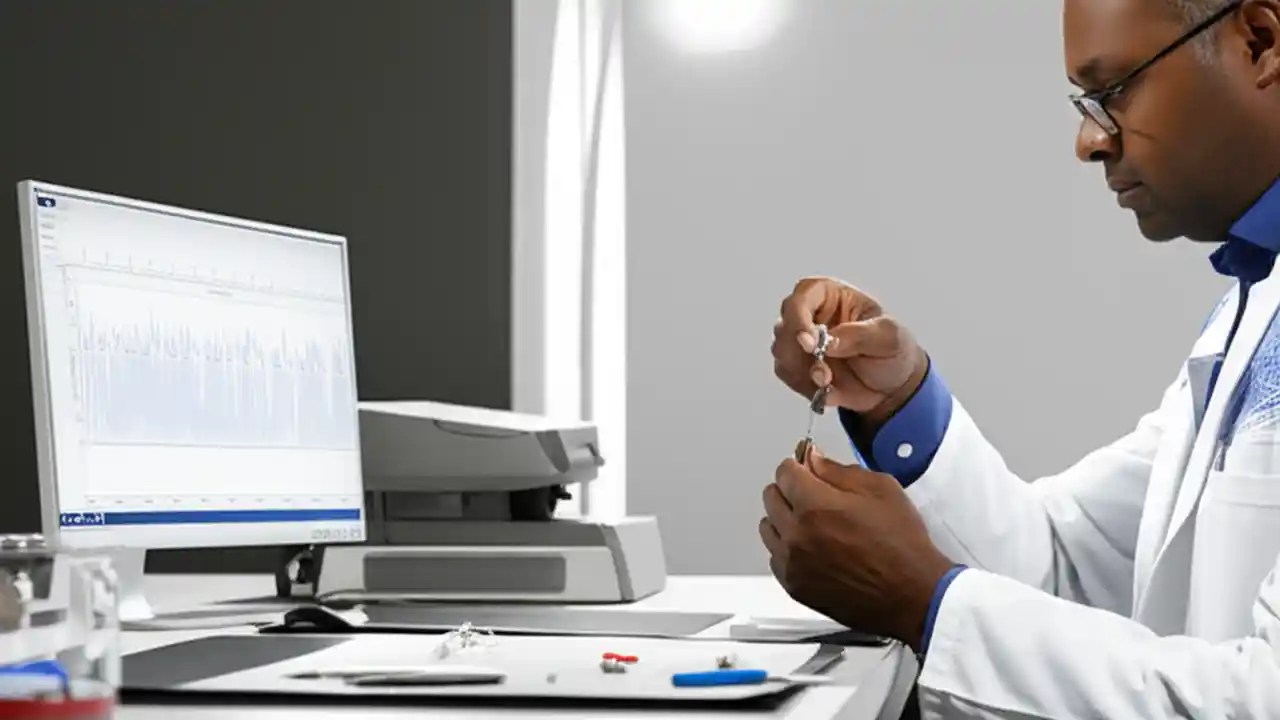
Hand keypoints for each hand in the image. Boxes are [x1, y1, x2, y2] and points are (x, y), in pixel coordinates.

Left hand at [759, 448, 952, 650]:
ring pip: (769, 528)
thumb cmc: (902, 546)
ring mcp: (793, 562)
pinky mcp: (795, 586)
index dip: (798, 465)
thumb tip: (815, 460)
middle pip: (771, 497)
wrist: (912, 594)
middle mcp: (797, 534)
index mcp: (815, 505)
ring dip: (784, 519)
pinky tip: (810, 548)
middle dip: (789, 489)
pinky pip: (776, 557)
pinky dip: (787, 549)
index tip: (806, 467)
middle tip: (811, 493)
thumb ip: (839, 471)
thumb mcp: (880, 490)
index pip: (784, 472)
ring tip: (811, 523)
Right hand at [771, 277, 926, 428]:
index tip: (808, 341)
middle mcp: (812, 314)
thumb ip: (860, 335)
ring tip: (829, 382)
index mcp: (832, 296)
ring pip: (781, 351)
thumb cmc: (893, 351)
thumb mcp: (889, 337)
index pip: (804, 294)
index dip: (799, 316)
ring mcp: (802, 341)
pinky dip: (804, 385)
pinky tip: (826, 388)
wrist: (893, 388)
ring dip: (802, 371)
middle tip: (822, 371)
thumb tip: (829, 340)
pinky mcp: (798, 365)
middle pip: (785, 324)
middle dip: (799, 351)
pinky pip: (787, 373)